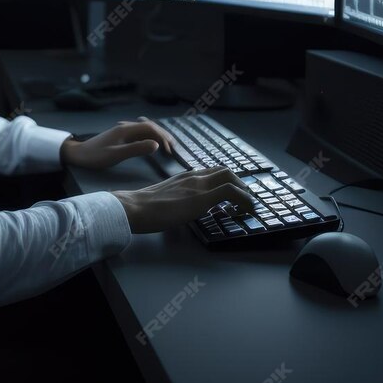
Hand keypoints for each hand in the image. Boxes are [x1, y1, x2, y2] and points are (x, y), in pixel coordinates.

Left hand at [59, 117, 179, 169]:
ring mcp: (122, 131)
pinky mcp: (120, 136)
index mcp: (126, 129)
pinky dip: (148, 137)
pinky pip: (139, 133)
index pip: (150, 128)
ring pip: (144, 129)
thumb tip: (156, 145)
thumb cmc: (96, 156)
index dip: (162, 137)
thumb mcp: (116, 155)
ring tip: (166, 145)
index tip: (169, 150)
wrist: (78, 154)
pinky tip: (151, 144)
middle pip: (149, 127)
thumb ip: (136, 149)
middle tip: (172, 148)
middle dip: (162, 135)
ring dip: (156, 136)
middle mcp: (126, 127)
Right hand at [111, 168, 254, 233]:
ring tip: (248, 207)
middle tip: (244, 201)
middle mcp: (194, 176)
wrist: (134, 208)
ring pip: (231, 177)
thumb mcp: (165, 198)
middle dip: (240, 185)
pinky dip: (244, 200)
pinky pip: (231, 192)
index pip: (212, 172)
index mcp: (185, 176)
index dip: (226, 181)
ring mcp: (198, 185)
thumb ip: (177, 197)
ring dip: (244, 192)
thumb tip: (183, 207)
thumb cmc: (143, 207)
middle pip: (225, 171)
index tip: (233, 196)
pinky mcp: (202, 197)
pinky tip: (245, 212)